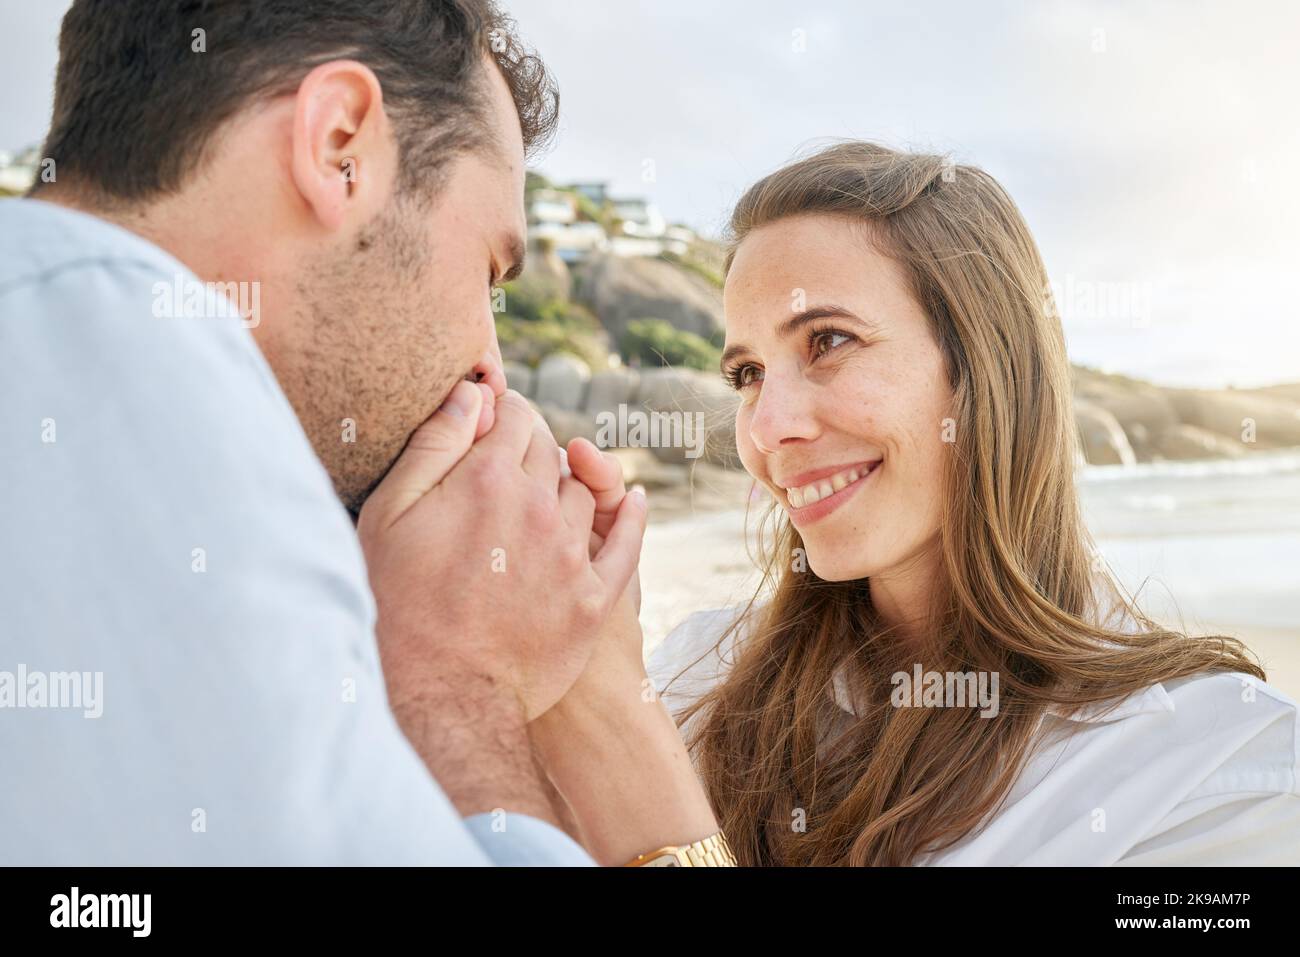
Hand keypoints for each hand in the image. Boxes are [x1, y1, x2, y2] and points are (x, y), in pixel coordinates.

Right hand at [358, 387, 647, 722]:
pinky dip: (630, 515)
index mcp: (487, 478)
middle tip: (506, 460)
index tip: (491, 419)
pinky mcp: (593, 598)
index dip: (501, 411)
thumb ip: (434, 447)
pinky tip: (631, 500)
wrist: (439, 697)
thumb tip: (470, 394)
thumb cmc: (397, 605)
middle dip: (529, 446)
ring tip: (536, 498)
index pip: (512, 415)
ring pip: (581, 492)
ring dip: (562, 485)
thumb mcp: (390, 517)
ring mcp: (570, 553)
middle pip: (548, 450)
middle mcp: (538, 507)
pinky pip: (626, 542)